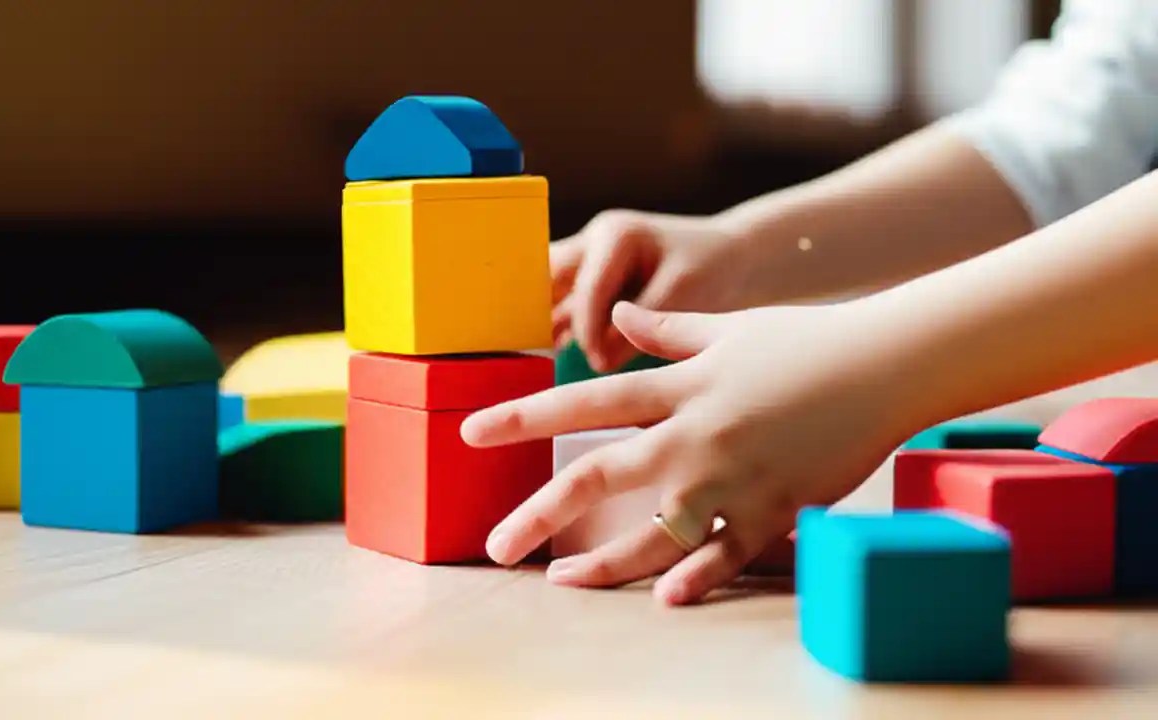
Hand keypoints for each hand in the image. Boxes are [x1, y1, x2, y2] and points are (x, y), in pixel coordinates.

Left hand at [461, 300, 914, 604]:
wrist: (886, 363)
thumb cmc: (806, 340)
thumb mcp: (729, 327)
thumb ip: (668, 331)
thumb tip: (618, 320)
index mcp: (679, 386)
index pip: (584, 402)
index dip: (523, 417)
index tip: (471, 433)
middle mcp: (694, 434)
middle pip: (599, 475)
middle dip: (540, 512)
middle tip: (495, 544)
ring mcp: (733, 477)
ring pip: (654, 530)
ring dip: (604, 562)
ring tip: (560, 580)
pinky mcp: (774, 508)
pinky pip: (728, 553)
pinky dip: (697, 577)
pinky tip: (662, 600)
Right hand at [551, 210, 751, 373]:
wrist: (732, 258)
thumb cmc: (713, 267)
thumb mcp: (685, 293)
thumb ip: (643, 326)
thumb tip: (599, 361)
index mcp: (614, 235)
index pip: (586, 287)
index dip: (587, 330)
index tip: (597, 364)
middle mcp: (592, 243)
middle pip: (545, 278)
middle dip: (534, 315)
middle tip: (528, 356)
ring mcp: (588, 263)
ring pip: (547, 293)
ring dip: (540, 324)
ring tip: (531, 363)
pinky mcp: (591, 285)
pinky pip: (562, 309)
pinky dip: (557, 332)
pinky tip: (550, 361)